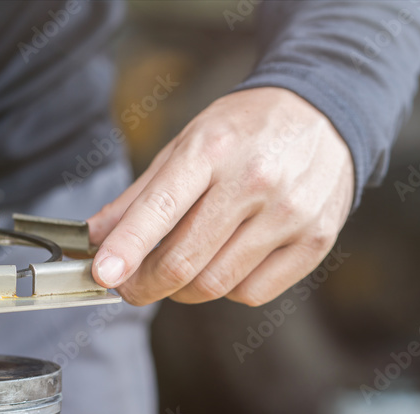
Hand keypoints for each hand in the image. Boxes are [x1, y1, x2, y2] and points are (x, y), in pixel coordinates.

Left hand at [87, 86, 354, 306]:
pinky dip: (227, 291)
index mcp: (214, 148)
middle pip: (185, 260)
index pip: (162, 207)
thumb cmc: (246, 131)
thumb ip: (140, 195)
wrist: (324, 115)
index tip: (102, 275)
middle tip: (130, 287)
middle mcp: (256, 180)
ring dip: (183, 291)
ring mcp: (290, 214)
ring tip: (177, 273)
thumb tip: (95, 238)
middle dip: (146, 284)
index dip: (128, 248)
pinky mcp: (315, 242)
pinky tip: (224, 266)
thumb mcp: (188, 144)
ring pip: (216, 284)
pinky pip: (253, 293)